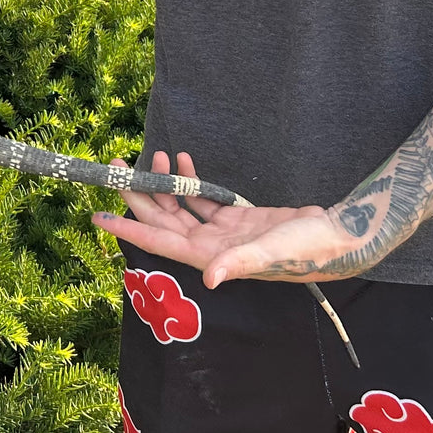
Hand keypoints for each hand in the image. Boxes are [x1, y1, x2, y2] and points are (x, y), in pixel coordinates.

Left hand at [92, 151, 366, 286]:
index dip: (127, 228)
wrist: (335, 238)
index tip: (96, 216)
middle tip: (116, 166)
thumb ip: (238, 263)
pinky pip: (200, 199)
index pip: (157, 241)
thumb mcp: (270, 253)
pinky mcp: (234, 219)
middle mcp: (208, 247)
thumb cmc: (306, 249)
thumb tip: (210, 277)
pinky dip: (188, 180)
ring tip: (151, 154)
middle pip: (160, 218)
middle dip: (137, 194)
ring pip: (178, 206)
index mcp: (209, 257)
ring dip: (161, 183)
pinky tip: (180, 160)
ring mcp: (219, 233)